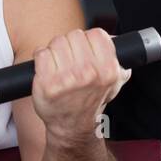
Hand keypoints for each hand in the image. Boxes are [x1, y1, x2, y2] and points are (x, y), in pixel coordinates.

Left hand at [29, 28, 129, 143]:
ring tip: (59, 64)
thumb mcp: (114, 84)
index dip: (88, 39)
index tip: (85, 49)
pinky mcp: (47, 84)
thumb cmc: (91, 102)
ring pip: (57, 42)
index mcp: (107, 70)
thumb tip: (115, 40)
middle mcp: (88, 73)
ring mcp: (67, 79)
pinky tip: (47, 68)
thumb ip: (119, 61)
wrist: (73, 127)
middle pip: (74, 35)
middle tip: (70, 58)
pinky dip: (42, 58)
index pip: (96, 34)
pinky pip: (41, 53)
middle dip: (70, 44)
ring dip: (55, 50)